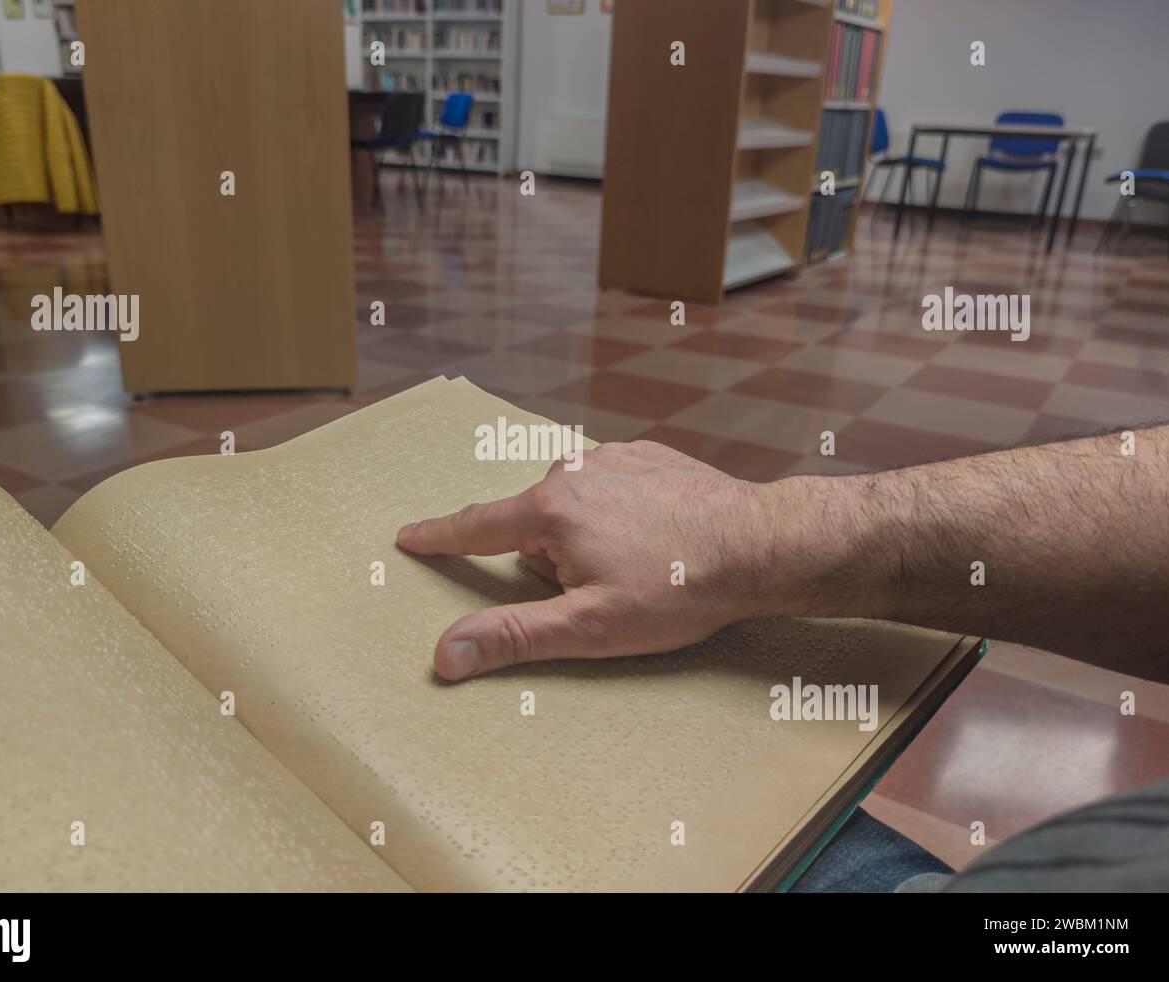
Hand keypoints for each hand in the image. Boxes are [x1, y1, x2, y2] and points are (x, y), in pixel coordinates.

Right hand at [396, 441, 791, 679]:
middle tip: (608, 589)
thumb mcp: (588, 627)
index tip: (408, 535)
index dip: (439, 536)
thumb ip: (512, 636)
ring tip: (641, 565)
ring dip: (588, 536)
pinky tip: (657, 538)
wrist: (761, 544)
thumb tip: (444, 655)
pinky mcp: (648, 454)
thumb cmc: (676, 590)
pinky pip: (610, 487)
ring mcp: (614, 456)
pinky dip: (620, 513)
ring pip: (574, 507)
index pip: (476, 526)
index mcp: (549, 511)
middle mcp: (573, 470)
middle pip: (534, 527)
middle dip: (553, 562)